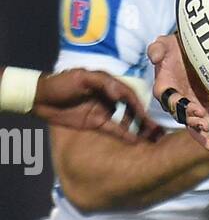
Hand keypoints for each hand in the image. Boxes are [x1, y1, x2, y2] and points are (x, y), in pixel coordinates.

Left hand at [33, 69, 162, 142]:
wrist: (41, 99)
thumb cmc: (60, 83)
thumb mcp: (81, 78)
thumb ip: (103, 83)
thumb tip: (121, 94)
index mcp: (107, 84)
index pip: (127, 94)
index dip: (137, 105)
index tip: (145, 115)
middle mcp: (109, 98)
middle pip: (130, 108)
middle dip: (143, 118)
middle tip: (155, 130)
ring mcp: (104, 111)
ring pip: (125, 120)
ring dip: (137, 128)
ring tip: (150, 137)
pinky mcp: (96, 123)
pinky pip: (114, 130)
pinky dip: (125, 135)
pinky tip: (136, 142)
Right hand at [147, 34, 208, 158]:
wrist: (188, 50)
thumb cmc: (174, 47)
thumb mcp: (164, 43)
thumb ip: (156, 48)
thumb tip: (154, 57)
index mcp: (164, 89)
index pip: (171, 102)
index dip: (183, 108)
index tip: (198, 112)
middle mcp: (175, 103)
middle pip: (184, 120)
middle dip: (196, 129)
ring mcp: (189, 108)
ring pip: (198, 128)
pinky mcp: (202, 109)